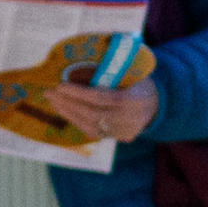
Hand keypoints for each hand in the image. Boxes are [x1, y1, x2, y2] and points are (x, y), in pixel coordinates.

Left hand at [39, 74, 160, 146]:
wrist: (158, 104)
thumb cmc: (139, 81)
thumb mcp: (130, 72)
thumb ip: (108, 71)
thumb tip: (76, 68)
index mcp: (133, 100)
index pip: (101, 98)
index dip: (79, 93)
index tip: (61, 85)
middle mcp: (128, 119)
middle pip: (92, 113)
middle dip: (68, 103)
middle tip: (49, 92)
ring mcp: (123, 131)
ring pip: (90, 125)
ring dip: (68, 112)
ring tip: (53, 101)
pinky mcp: (119, 138)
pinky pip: (93, 131)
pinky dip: (77, 120)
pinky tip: (65, 110)